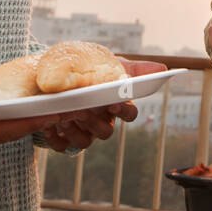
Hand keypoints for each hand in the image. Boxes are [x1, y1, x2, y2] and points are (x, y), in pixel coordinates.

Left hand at [37, 58, 165, 151]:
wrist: (51, 75)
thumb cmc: (88, 71)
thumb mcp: (110, 64)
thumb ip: (135, 68)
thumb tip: (163, 68)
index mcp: (115, 106)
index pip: (129, 114)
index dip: (124, 111)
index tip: (114, 101)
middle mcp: (101, 122)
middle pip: (107, 131)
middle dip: (96, 121)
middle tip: (85, 107)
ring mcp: (82, 132)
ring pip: (85, 142)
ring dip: (76, 129)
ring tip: (64, 113)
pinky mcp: (62, 140)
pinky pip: (62, 146)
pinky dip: (56, 137)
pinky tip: (49, 122)